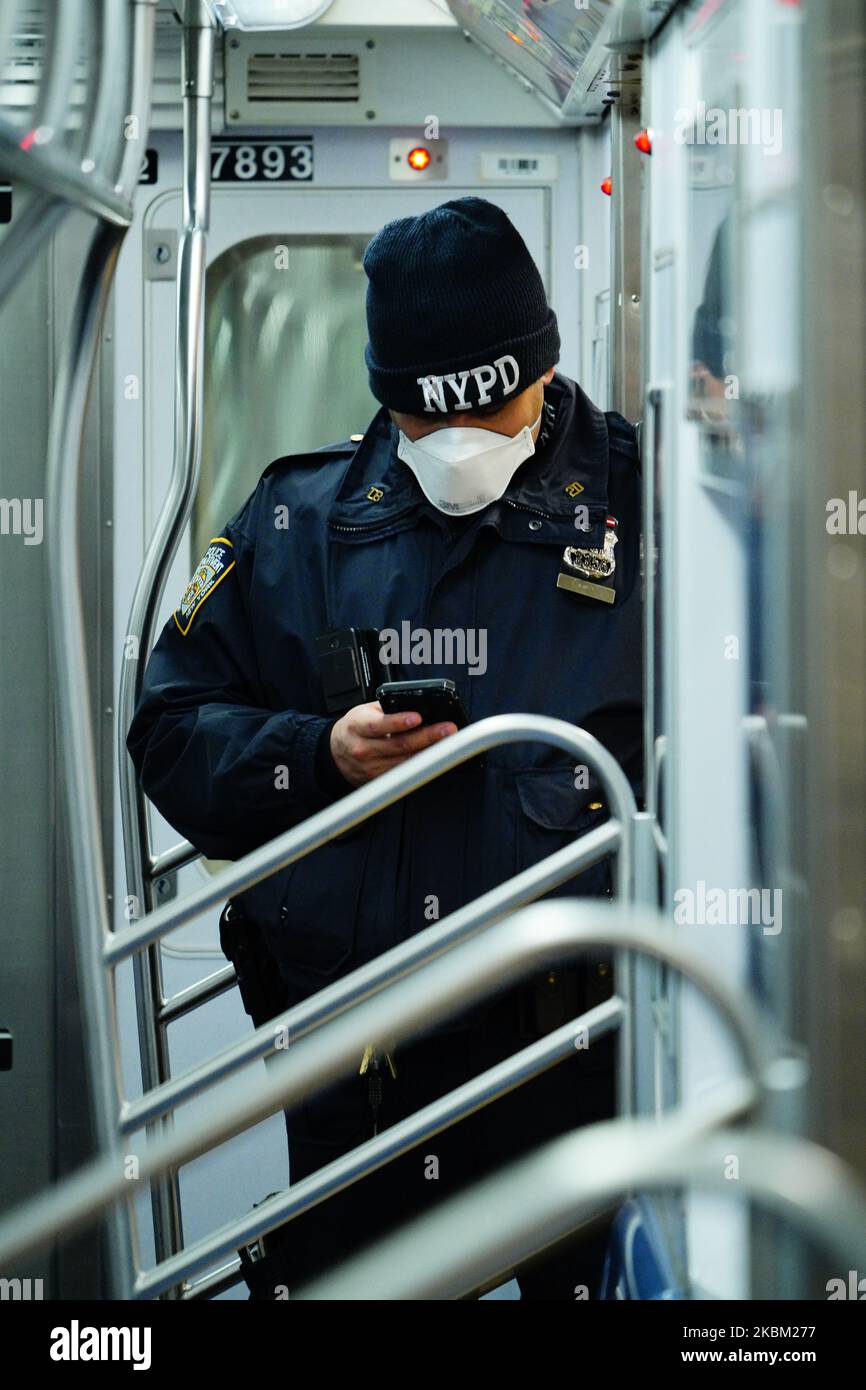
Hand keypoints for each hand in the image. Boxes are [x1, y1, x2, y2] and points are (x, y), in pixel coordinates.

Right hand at [329, 701, 457, 786]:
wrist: (334, 754)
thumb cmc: (353, 729)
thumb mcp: (363, 712)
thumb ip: (386, 709)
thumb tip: (416, 706)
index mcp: (357, 727)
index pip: (379, 725)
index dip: (399, 722)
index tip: (417, 718)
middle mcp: (363, 749)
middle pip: (399, 745)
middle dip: (427, 736)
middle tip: (447, 729)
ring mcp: (371, 767)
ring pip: (405, 760)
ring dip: (429, 751)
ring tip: (448, 742)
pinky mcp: (379, 779)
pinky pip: (404, 772)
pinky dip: (421, 763)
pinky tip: (435, 756)